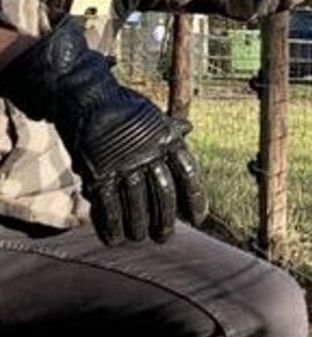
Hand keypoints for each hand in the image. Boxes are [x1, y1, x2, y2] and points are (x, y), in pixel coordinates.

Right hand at [0, 20, 207, 244]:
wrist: (87, 97)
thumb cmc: (121, 107)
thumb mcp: (151, 115)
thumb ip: (169, 129)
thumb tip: (188, 129)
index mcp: (167, 139)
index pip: (188, 174)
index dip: (196, 199)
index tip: (199, 219)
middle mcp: (148, 153)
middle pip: (164, 194)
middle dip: (165, 220)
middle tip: (164, 237)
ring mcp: (123, 163)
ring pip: (136, 203)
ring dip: (138, 226)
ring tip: (139, 238)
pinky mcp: (98, 171)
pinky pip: (107, 205)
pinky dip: (110, 225)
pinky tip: (114, 239)